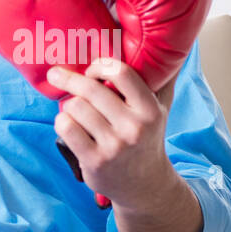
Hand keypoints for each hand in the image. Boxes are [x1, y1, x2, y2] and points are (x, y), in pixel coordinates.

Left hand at [49, 58, 179, 209]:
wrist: (145, 186)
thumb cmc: (147, 139)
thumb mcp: (161, 109)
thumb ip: (163, 79)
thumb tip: (173, 45)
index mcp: (149, 110)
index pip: (120, 73)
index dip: (99, 65)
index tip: (90, 69)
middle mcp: (133, 128)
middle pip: (91, 89)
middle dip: (69, 78)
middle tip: (57, 74)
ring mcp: (113, 146)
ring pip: (74, 107)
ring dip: (68, 104)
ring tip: (73, 109)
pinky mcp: (94, 161)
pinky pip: (66, 127)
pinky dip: (62, 121)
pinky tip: (69, 124)